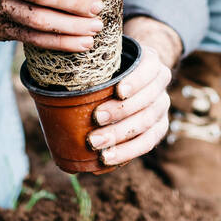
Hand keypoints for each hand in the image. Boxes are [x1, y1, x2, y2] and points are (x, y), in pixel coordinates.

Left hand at [87, 43, 171, 168]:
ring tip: (97, 145)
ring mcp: (161, 109)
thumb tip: (58, 77)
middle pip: (147, 102)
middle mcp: (160, 87)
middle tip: (97, 118)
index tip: (118, 91)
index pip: (150, 70)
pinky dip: (126, 153)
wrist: (133, 79)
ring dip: (120, 137)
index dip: (137, 81)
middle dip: (121, 112)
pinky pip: (146, 144)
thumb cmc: (112, 68)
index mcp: (151, 64)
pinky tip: (105, 160)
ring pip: (147, 125)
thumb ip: (92, 66)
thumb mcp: (107, 60)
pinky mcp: (158, 128)